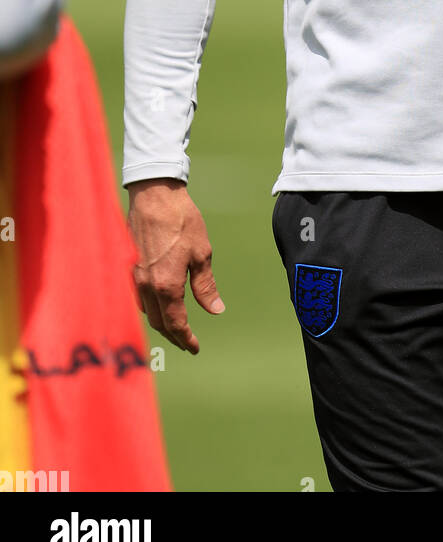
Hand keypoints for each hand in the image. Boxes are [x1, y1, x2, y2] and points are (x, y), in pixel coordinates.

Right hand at [127, 177, 223, 353]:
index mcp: (166, 285)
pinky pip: (136, 297)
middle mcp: (146, 286)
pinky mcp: (128, 266)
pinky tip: (157, 305)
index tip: (194, 347)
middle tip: (186, 342)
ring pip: (145, 311)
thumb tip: (215, 310)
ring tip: (174, 328)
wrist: (154, 194)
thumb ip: (205, 286)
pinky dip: (148, 308)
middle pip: (158, 322)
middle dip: (173, 336)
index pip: (175, 323)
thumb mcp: (202, 253)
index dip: (186, 339)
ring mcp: (133, 277)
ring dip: (160, 323)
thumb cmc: (181, 220)